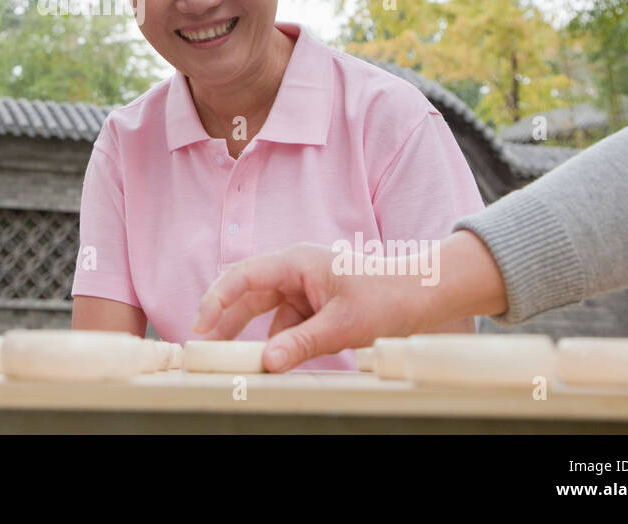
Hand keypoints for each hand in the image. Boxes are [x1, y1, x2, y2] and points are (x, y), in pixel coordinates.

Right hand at [190, 232, 505, 371]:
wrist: (426, 296)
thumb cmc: (388, 297)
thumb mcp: (343, 325)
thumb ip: (301, 343)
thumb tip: (267, 363)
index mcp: (297, 262)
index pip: (244, 276)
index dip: (217, 299)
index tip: (201, 326)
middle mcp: (295, 272)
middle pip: (248, 295)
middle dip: (225, 321)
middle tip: (206, 348)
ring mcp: (304, 291)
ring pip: (266, 315)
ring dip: (254, 338)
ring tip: (236, 362)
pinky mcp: (314, 308)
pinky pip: (287, 327)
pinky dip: (279, 345)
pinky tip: (274, 364)